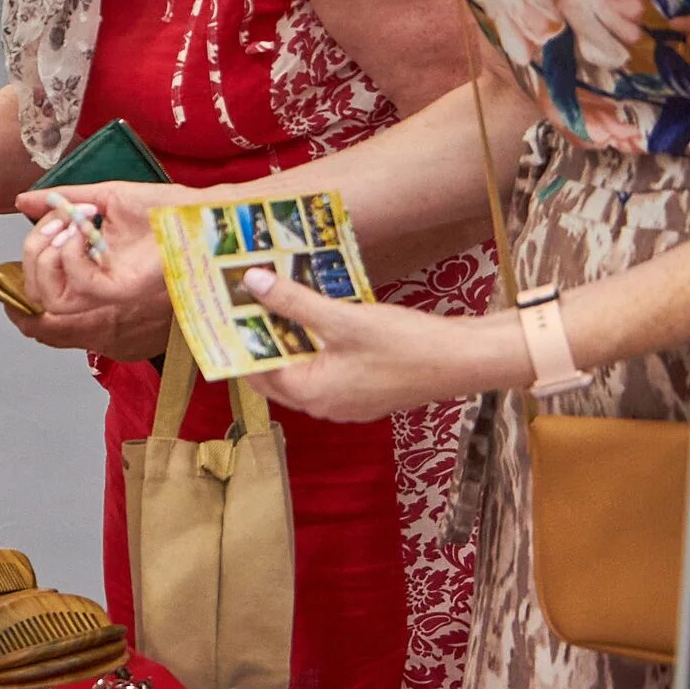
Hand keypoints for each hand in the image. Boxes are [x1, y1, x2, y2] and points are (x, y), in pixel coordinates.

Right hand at [7, 181, 188, 359]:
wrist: (196, 209)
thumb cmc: (163, 207)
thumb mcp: (102, 197)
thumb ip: (62, 200)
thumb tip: (23, 201)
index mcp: (87, 269)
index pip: (38, 279)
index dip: (31, 247)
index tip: (56, 213)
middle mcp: (94, 287)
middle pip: (35, 294)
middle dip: (33, 251)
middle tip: (58, 220)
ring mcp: (107, 293)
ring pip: (51, 301)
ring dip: (48, 257)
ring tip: (70, 227)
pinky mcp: (123, 292)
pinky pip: (81, 288)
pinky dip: (73, 256)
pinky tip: (85, 232)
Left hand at [239, 268, 524, 420]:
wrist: (464, 361)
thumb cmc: (404, 343)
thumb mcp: (343, 318)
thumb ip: (293, 302)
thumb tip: (251, 282)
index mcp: (310, 394)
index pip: (255, 371)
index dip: (238, 343)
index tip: (225, 313)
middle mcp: (323, 406)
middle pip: (276, 373)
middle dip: (261, 340)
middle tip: (247, 304)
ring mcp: (345, 403)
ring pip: (302, 371)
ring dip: (289, 342)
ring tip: (276, 304)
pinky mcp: (365, 394)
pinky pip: (326, 372)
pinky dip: (315, 348)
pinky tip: (317, 320)